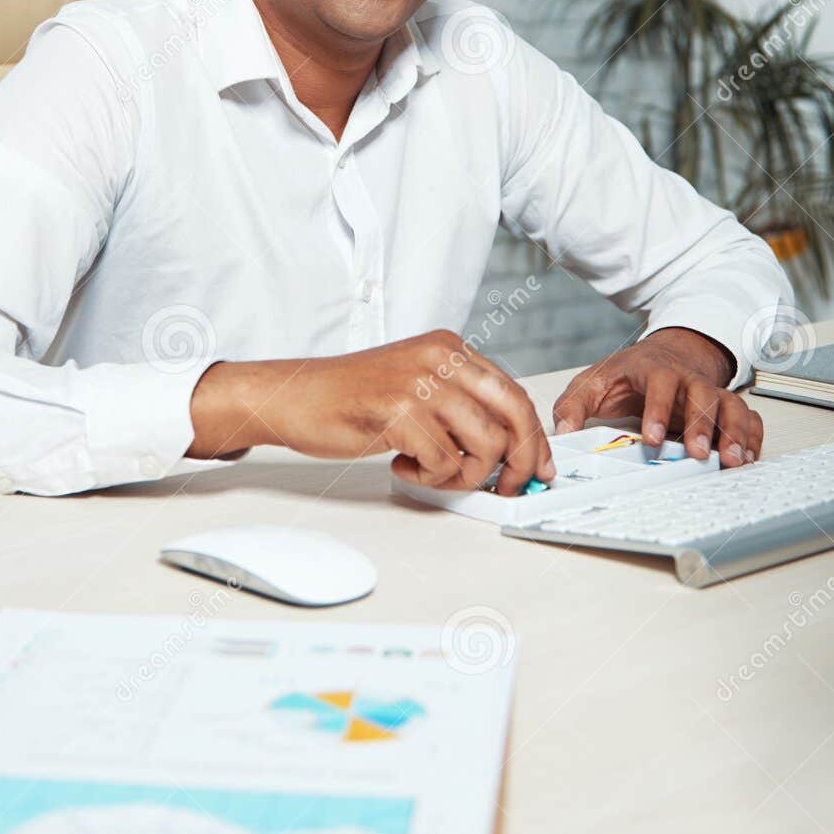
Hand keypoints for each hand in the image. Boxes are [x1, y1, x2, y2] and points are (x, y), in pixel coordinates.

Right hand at [189, 330, 555, 494]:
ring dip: (465, 474)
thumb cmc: (351, 398)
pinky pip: (444, 462)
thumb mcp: (415, 385)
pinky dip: (429, 478)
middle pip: (514, 414)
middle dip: (520, 460)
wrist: (295, 397)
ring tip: (433, 472)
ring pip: (485, 445)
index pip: (514, 393)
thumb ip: (459, 405)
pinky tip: (402, 466)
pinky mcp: (399, 411)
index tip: (537, 467)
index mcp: (449, 348)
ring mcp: (421, 382)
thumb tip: (509, 447)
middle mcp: (441, 358)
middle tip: (509, 485)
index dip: (533, 437)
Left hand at [552, 326, 762, 466]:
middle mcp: (688, 379)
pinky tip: (749, 457)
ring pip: (732, 405)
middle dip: (702, 424)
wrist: (666, 354)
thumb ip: (574, 405)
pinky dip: (753, 435)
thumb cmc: (630, 373)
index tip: (652, 438)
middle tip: (698, 454)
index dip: (658, 410)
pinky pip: (748, 416)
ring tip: (734, 461)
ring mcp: (711, 392)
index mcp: (655, 370)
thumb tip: (562, 432)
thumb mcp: (595, 382)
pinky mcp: (725, 407)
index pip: (660, 384)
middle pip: (703, 394)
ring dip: (735, 432)